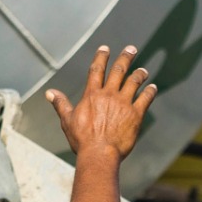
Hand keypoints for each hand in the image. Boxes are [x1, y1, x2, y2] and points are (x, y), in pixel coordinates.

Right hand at [47, 46, 155, 161]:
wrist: (99, 153)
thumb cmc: (81, 139)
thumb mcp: (67, 120)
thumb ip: (60, 104)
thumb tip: (49, 93)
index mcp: (92, 95)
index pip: (96, 69)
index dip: (101, 57)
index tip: (105, 48)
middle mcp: (109, 95)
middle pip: (119, 70)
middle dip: (125, 57)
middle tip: (132, 49)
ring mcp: (123, 104)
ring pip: (134, 82)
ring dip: (140, 74)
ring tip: (143, 70)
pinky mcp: (136, 115)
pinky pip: (145, 99)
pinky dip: (150, 92)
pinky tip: (152, 88)